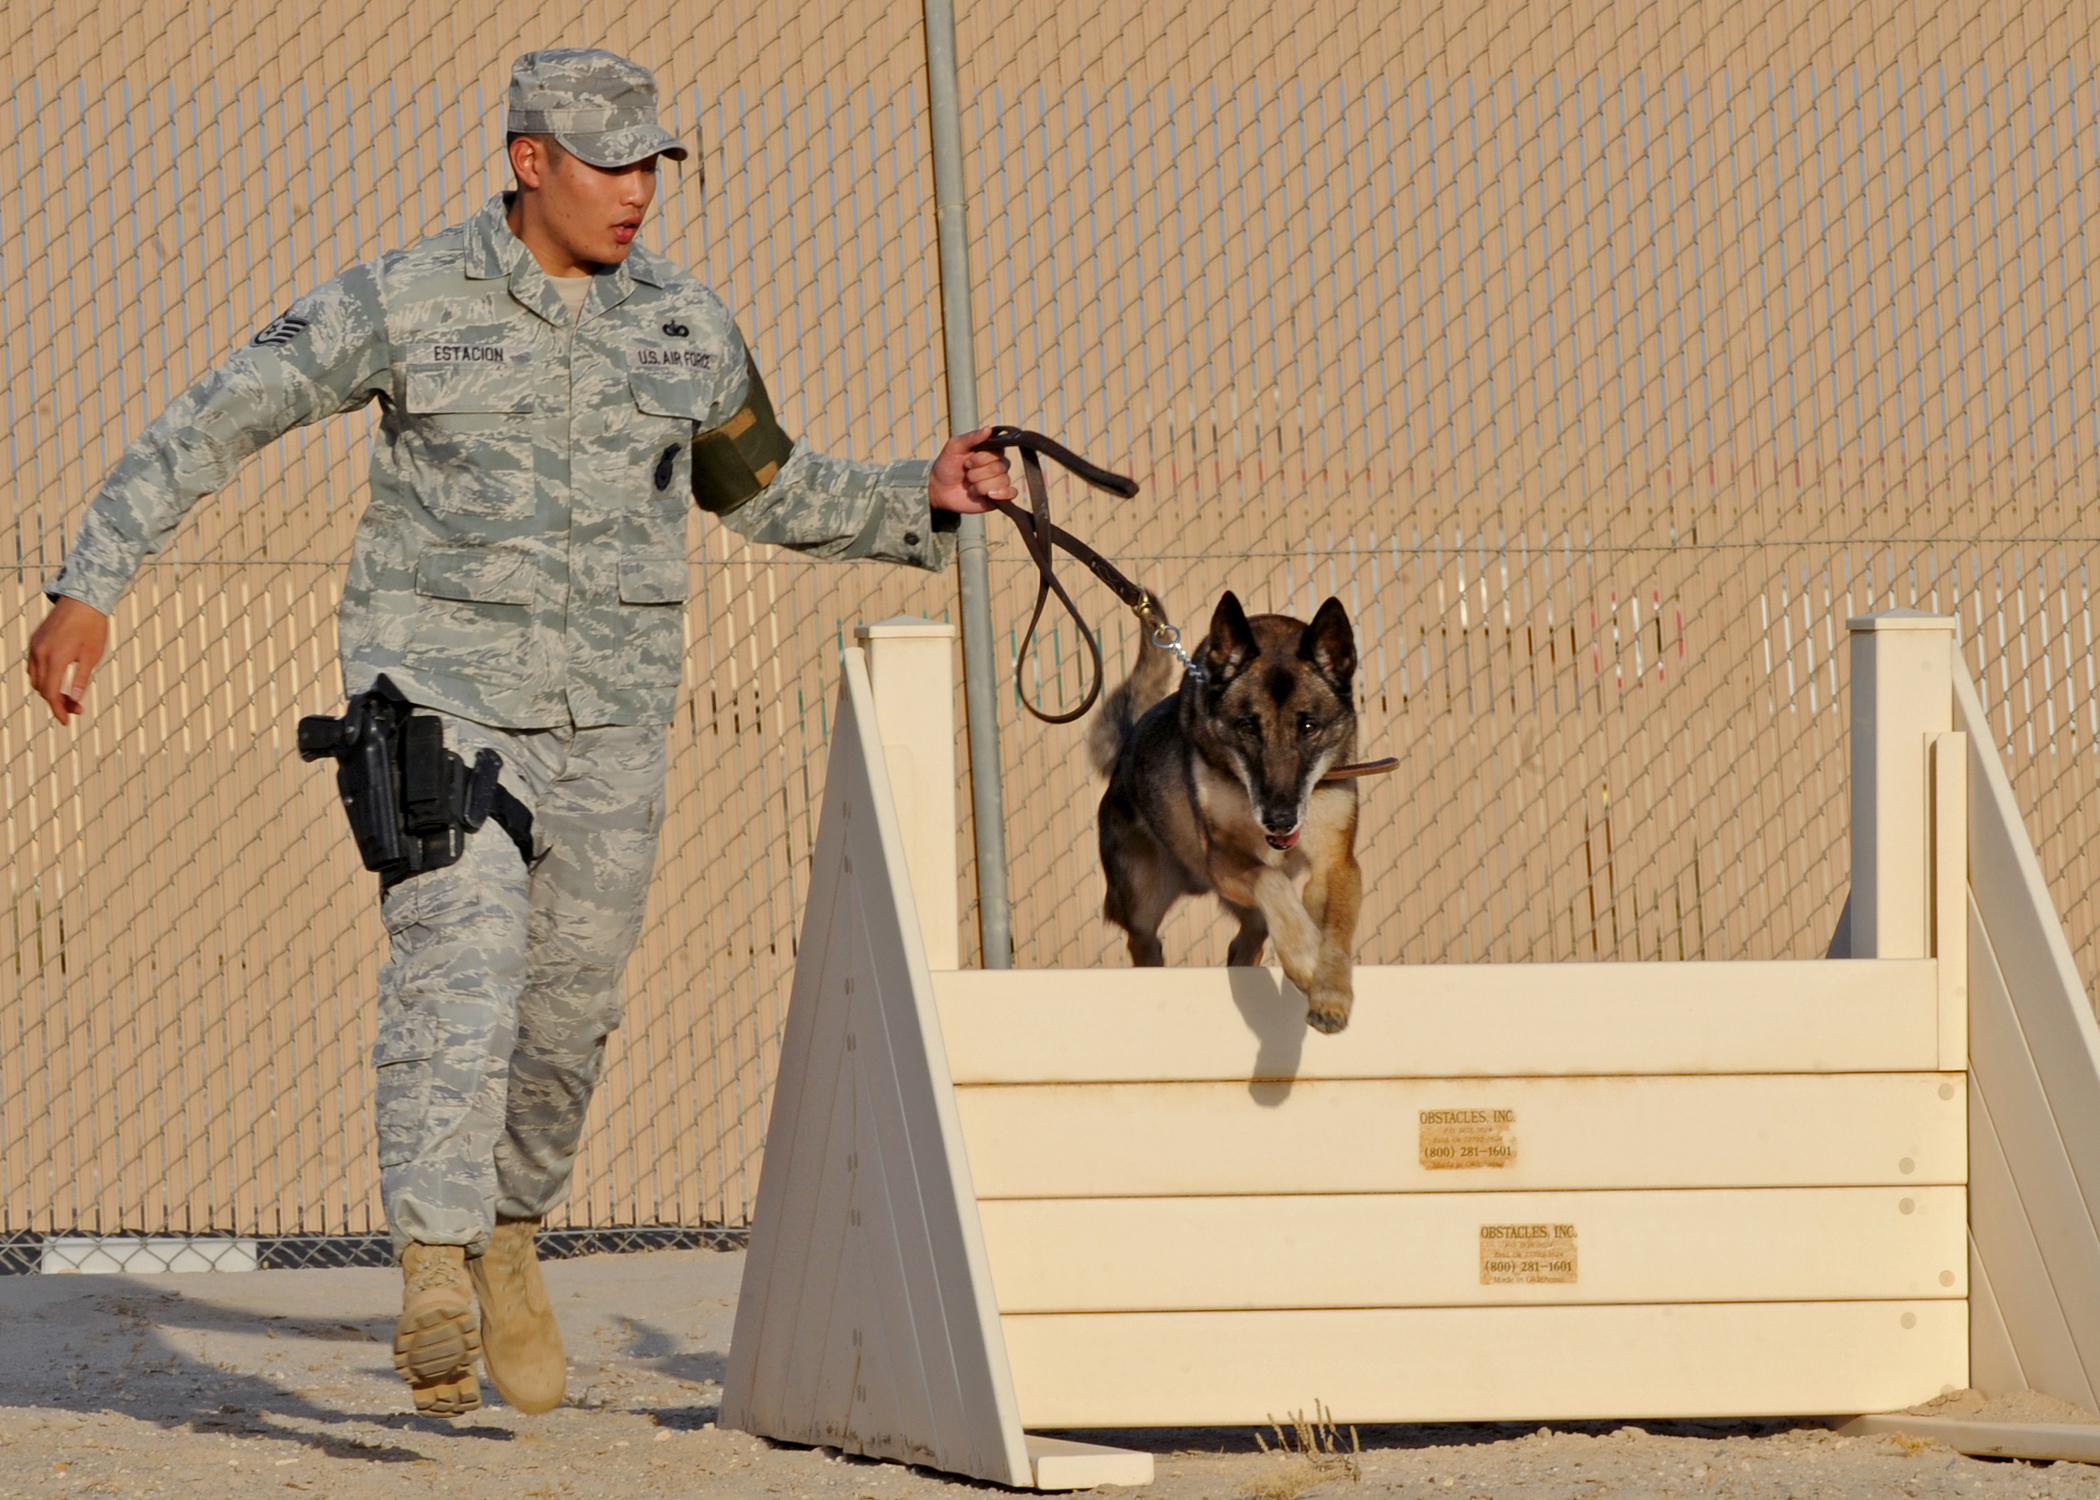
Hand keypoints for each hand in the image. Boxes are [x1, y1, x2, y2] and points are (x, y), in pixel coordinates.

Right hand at [26, 595, 109, 725]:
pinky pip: (33, 665)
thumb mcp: (92, 656)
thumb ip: (81, 679)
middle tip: (77, 708)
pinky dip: (43, 676)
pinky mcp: (35, 640)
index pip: (50, 693)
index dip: (58, 709)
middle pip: (42, 688)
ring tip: (69, 695)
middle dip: (57, 702)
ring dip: (48, 689)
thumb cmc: (92, 628)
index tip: (67, 721)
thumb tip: (75, 699)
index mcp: (55, 659)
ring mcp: (35, 646)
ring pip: (35, 678)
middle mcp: (40, 653)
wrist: (83, 600)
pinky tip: (58, 678)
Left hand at [929, 428, 1016, 513]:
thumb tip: (988, 429)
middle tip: (966, 475)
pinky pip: (1012, 493)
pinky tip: (990, 494)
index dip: (980, 459)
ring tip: (970, 487)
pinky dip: (1003, 494)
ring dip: (980, 486)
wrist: (939, 489)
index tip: (966, 462)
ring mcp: (999, 480)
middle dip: (977, 473)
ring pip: (1002, 481)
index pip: (997, 452)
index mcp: (991, 450)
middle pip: (998, 468)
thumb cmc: (947, 465)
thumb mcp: (955, 446)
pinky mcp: (999, 496)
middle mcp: (999, 464)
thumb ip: (972, 437)